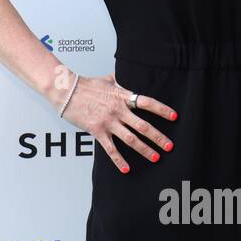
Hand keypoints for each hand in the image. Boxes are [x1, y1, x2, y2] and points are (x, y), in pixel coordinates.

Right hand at [53, 70, 176, 172]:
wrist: (66, 91)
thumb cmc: (87, 84)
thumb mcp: (107, 79)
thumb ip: (120, 79)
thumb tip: (128, 71)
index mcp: (123, 96)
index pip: (147, 103)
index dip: (162, 110)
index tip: (174, 117)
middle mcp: (118, 110)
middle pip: (143, 125)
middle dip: (158, 137)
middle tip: (170, 146)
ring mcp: (108, 122)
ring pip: (130, 139)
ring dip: (144, 149)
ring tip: (156, 158)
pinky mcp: (97, 131)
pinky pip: (110, 148)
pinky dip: (118, 160)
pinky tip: (126, 169)